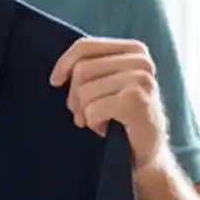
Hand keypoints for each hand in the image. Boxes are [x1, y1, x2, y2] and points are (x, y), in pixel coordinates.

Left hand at [50, 37, 167, 169]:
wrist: (145, 152)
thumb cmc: (121, 117)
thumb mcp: (106, 84)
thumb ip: (89, 68)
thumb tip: (57, 75)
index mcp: (134, 50)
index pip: (85, 47)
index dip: (64, 64)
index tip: (55, 82)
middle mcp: (141, 61)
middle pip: (82, 70)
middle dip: (75, 96)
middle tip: (84, 114)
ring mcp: (141, 80)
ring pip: (85, 91)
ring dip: (85, 112)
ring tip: (99, 121)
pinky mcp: (136, 101)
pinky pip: (93, 108)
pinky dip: (93, 122)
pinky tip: (106, 128)